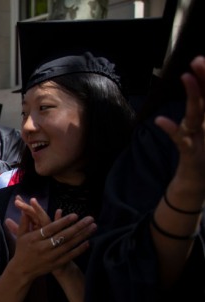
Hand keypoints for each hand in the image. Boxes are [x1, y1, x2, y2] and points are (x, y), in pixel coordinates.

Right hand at [4, 195, 95, 280]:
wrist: (22, 271)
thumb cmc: (22, 250)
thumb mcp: (20, 236)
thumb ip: (24, 222)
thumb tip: (26, 210)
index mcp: (34, 239)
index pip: (50, 229)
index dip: (63, 222)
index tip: (75, 215)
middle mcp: (42, 248)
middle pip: (63, 236)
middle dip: (78, 227)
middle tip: (90, 219)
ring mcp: (50, 257)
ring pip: (69, 245)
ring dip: (82, 236)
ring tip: (93, 227)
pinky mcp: (55, 264)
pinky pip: (70, 256)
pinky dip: (79, 249)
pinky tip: (88, 242)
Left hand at [155, 55, 204, 204]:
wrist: (196, 182)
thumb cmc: (198, 151)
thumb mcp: (195, 128)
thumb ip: (195, 108)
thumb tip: (184, 90)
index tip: (198, 60)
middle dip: (204, 79)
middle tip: (198, 60)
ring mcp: (202, 138)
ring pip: (197, 115)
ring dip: (192, 96)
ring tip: (185, 77)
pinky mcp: (191, 153)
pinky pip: (181, 140)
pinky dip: (171, 130)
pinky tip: (160, 121)